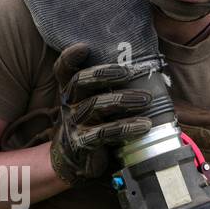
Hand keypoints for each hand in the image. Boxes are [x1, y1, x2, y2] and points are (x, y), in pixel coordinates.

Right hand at [48, 43, 152, 185]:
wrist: (76, 161)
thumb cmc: (93, 124)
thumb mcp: (95, 103)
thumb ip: (109, 87)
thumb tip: (146, 68)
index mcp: (71, 91)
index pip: (63, 70)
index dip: (69, 58)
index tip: (83, 47)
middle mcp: (69, 103)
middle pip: (80, 81)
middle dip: (104, 74)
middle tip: (128, 72)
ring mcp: (74, 123)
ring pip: (96, 105)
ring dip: (124, 100)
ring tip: (147, 100)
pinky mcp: (82, 143)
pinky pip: (104, 133)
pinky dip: (126, 127)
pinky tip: (144, 126)